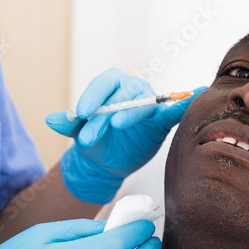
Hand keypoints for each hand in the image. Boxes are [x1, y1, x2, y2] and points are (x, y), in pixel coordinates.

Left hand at [46, 68, 203, 203]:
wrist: (105, 163)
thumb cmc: (93, 141)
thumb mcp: (77, 133)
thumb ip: (69, 124)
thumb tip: (51, 119)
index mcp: (110, 85)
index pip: (103, 84)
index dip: (92, 96)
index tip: (80, 113)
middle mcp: (131, 89)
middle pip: (122, 96)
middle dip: (104, 115)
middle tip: (89, 136)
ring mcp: (148, 104)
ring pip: (142, 104)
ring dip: (130, 114)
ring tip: (118, 124)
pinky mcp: (161, 121)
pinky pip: (173, 111)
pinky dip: (184, 103)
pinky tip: (197, 93)